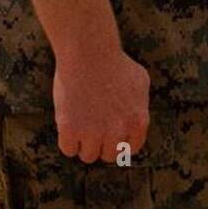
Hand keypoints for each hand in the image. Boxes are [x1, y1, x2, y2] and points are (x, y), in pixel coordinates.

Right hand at [53, 45, 150, 163]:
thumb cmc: (115, 62)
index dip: (119, 142)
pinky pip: (68, 150)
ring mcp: (94, 133)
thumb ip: (140, 104)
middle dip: (101, 143)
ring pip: (88, 156)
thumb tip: (136, 117)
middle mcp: (118, 132)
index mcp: (138, 122)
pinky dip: (67, 139)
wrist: (89, 52)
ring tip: (80, 122)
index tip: (110, 134)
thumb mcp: (140, 81)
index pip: (130, 149)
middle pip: (109, 155)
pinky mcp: (71, 130)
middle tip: (92, 126)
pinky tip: (68, 123)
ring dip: (83, 143)